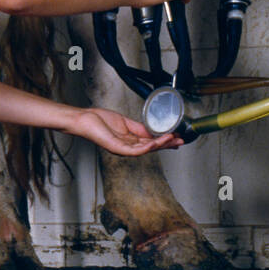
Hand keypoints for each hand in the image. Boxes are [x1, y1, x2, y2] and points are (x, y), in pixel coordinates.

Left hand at [68, 106, 183, 155]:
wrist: (86, 120)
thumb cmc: (101, 121)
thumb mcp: (126, 123)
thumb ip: (140, 128)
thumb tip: (154, 130)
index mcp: (130, 141)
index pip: (151, 142)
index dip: (165, 141)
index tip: (177, 138)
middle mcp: (128, 148)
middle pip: (152, 147)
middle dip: (168, 144)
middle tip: (182, 142)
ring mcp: (124, 149)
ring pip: (147, 149)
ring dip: (162, 145)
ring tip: (174, 139)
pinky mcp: (119, 149)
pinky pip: (137, 149)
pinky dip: (150, 146)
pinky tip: (159, 141)